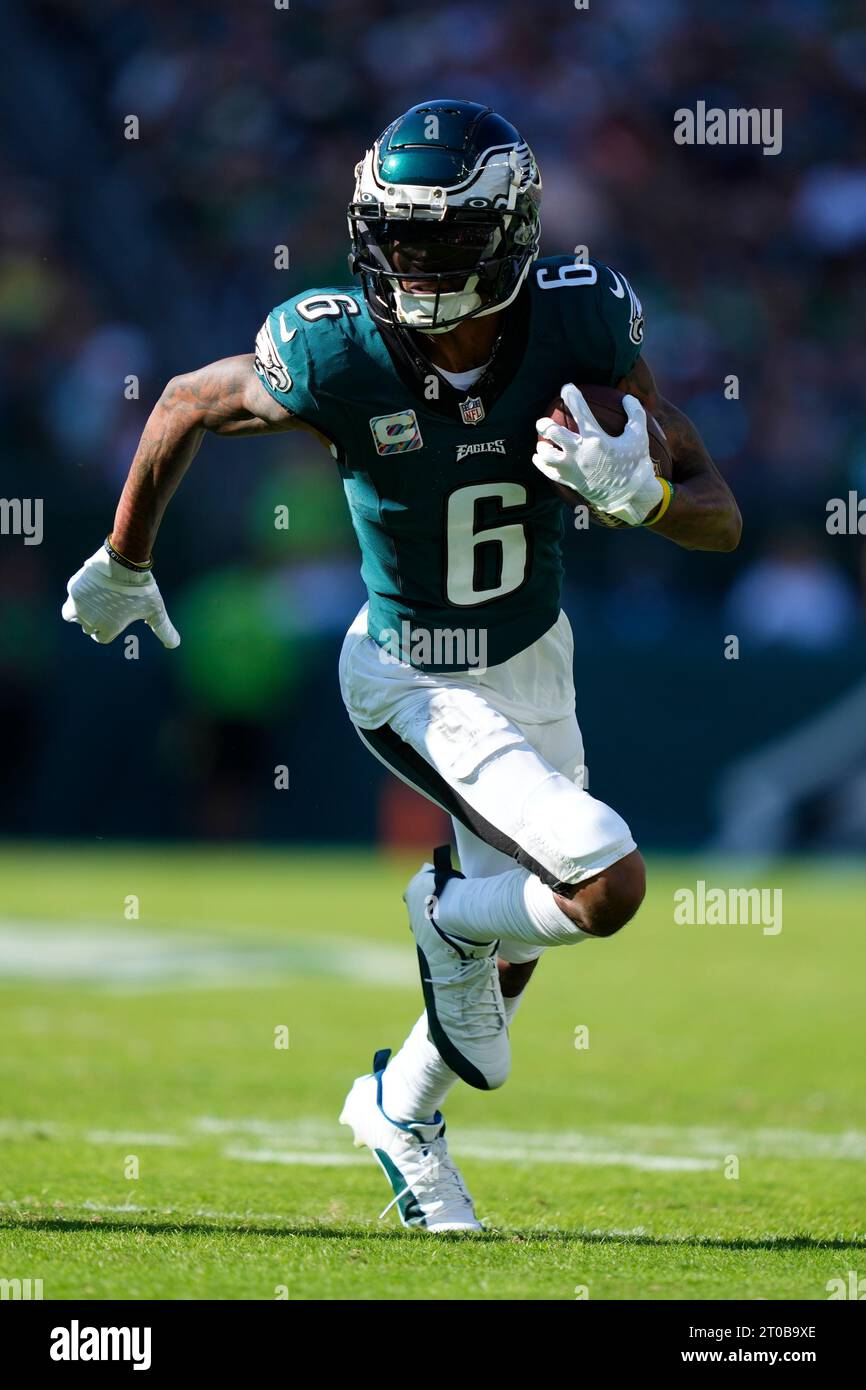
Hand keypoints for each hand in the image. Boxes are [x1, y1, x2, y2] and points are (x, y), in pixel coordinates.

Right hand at [62, 544, 179, 646]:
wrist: (125, 561)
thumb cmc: (142, 588)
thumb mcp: (156, 610)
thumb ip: (164, 630)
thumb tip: (175, 645)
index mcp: (108, 628)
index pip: (101, 638)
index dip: (106, 631)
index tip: (112, 621)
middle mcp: (91, 620)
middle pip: (87, 627)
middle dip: (94, 621)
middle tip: (106, 607)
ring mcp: (80, 604)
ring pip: (71, 615)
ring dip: (79, 612)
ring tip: (92, 602)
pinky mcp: (74, 588)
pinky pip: (72, 596)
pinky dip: (77, 594)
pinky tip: (90, 586)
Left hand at [534, 382, 663, 524]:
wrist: (630, 497)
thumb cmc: (635, 465)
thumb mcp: (640, 438)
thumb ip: (635, 415)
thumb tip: (627, 398)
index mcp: (596, 439)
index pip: (580, 411)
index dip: (571, 396)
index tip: (567, 388)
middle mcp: (580, 452)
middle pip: (553, 432)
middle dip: (544, 424)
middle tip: (544, 422)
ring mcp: (572, 468)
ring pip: (545, 453)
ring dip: (542, 446)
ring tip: (544, 442)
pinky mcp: (569, 480)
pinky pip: (547, 471)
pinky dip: (541, 463)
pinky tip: (539, 457)